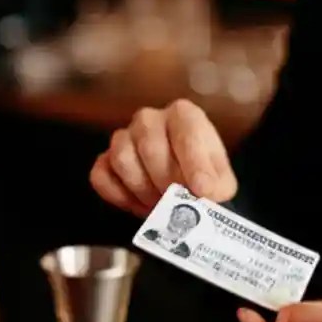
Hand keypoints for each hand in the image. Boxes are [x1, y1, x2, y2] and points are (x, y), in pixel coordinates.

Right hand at [89, 99, 237, 215]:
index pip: (186, 133)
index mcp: (183, 115)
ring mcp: (123, 137)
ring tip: (160, 206)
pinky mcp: (104, 160)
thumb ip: (217, 184)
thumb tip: (204, 190)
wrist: (181, 186)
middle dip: (166, 181)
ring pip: (122, 160)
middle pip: (150, 147)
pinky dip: (119, 196)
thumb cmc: (203, 177)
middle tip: (178, 203)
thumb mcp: (221, 182)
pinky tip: (139, 206)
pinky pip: (101, 176)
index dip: (195, 163)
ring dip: (143, 190)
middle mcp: (150, 119)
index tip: (203, 189)